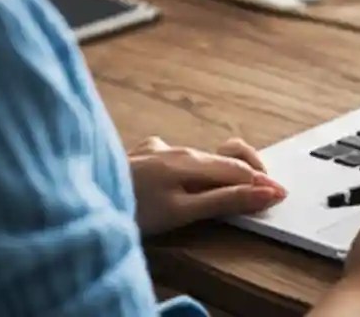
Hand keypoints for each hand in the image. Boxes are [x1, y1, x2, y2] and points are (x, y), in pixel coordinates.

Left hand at [127, 136, 286, 235]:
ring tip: (230, 185)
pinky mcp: (140, 154)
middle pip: (224, 157)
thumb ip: (225, 201)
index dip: (262, 183)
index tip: (280, 195)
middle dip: (247, 172)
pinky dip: (187, 165)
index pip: (241, 170)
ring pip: (199, 156)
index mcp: (193, 161)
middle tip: (262, 190)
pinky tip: (179, 177)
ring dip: (219, 169)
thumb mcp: (184, 211)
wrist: (79, 193)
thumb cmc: (130, 206)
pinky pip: (173, 154)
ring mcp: (157, 149)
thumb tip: (263, 193)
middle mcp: (178, 149)